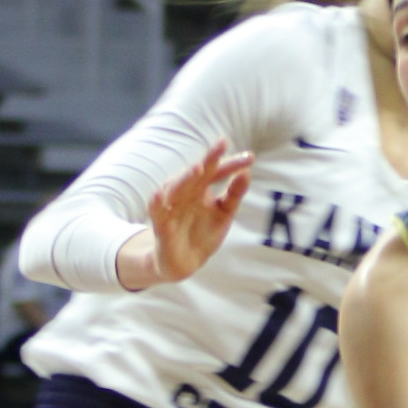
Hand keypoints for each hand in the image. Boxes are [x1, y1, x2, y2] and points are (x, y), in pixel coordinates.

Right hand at [118, 138, 252, 288]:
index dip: (232, 163)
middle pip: (197, 173)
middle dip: (209, 159)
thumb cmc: (203, 233)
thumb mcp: (224, 213)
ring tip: (198, 168)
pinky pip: (157, 212)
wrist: (185, 263)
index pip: (217, 171)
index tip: (250, 157)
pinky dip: (157, 203)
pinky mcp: (161, 225)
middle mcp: (186, 192)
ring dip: (185, 177)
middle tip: (221, 144)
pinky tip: (159, 194)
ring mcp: (172, 207)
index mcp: (202, 188)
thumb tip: (247, 173)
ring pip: (176, 188)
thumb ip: (234, 194)